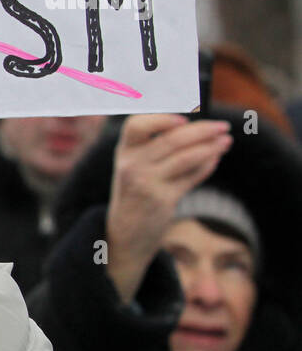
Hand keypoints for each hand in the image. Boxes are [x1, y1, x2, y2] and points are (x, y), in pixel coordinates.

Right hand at [104, 113, 231, 302]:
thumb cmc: (135, 192)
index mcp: (124, 152)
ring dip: (210, 147)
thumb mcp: (136, 167)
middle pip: (170, 139)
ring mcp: (145, 183)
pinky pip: (191, 177)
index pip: (135, 125)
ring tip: (226, 141)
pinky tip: (215, 159)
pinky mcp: (161, 200)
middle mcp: (131, 165)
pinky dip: (206, 166)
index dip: (160, 119)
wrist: (124, 232)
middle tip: (222, 126)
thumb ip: (158, 147)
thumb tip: (197, 127)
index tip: (184, 118)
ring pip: (185, 157)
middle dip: (201, 130)